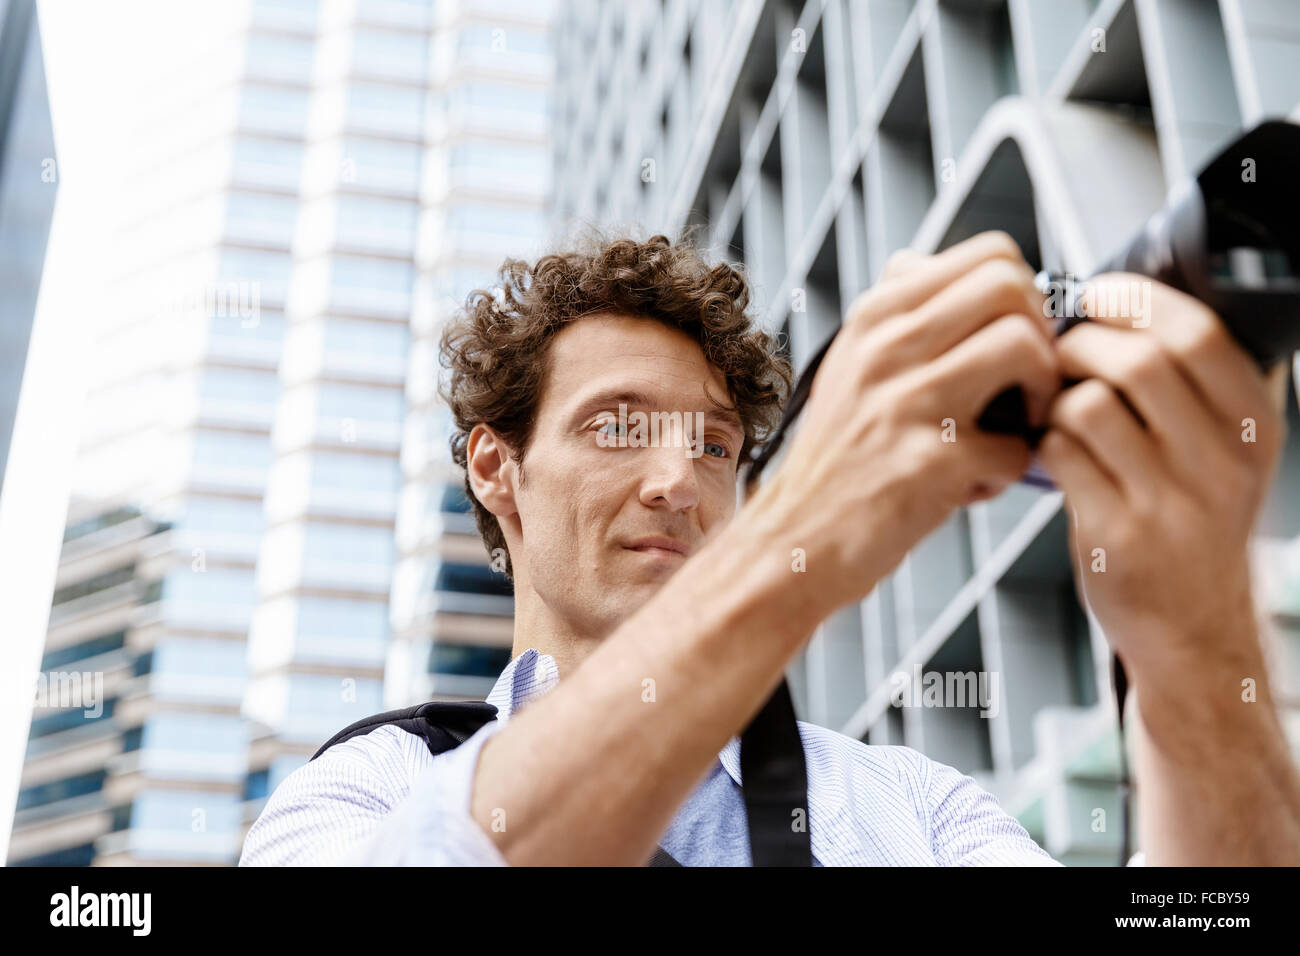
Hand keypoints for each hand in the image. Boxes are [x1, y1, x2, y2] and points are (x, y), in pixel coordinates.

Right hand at [754, 230, 1059, 611]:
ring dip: (1044, 395)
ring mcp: (905, 403)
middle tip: (1028, 384)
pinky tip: (976, 485)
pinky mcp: (929, 463)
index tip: (1017, 339)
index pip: (990, 253)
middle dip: (1044, 335)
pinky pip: (1018, 448)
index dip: (1027, 295)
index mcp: (876, 317)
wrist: (797, 538)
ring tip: (1018, 429)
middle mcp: (885, 348)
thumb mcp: (850, 366)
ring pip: (1024, 347)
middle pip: (1011, 286)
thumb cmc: (840, 457)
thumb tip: (923, 262)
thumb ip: (893, 315)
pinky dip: (1010, 473)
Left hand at [1036, 272, 1289, 676]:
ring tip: (1057, 410)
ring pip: (1091, 405)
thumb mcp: (1229, 449)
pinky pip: (1061, 455)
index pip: (1198, 332)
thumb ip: (1201, 383)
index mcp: (1253, 424)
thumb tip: (1136, 298)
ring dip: (1057, 396)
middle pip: (1139, 360)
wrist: (1193, 625)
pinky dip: (1044, 443)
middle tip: (1060, 352)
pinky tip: (1053, 454)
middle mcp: (1222, 461)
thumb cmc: (1195, 521)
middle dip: (1081, 342)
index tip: (1098, 296)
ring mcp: (1171, 502)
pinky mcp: (1118, 534)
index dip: (1135, 299)